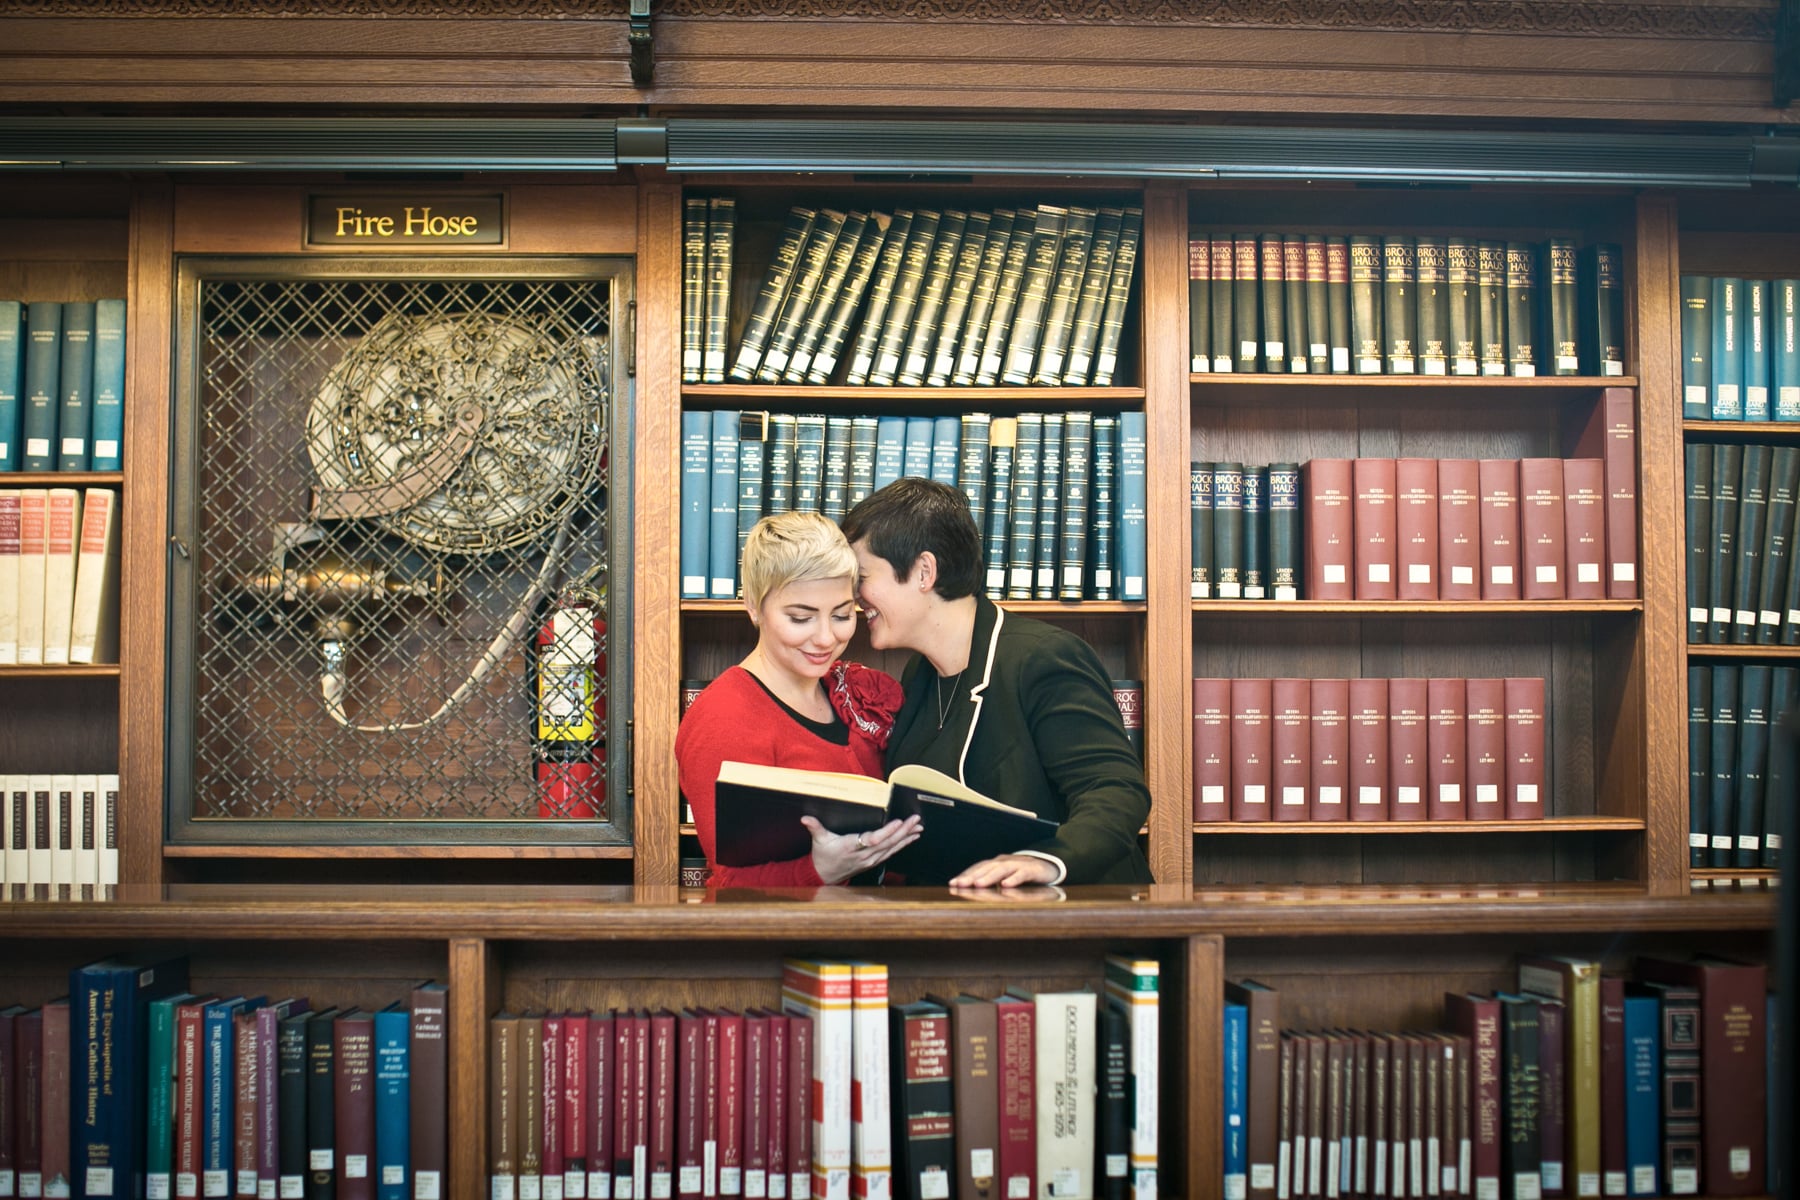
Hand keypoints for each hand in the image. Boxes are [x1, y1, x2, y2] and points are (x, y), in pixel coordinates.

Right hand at [803, 815, 922, 884]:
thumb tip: (806, 819)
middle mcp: (864, 855)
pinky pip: (892, 852)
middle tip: (915, 820)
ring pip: (892, 847)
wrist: (825, 875)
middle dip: (903, 830)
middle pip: (887, 842)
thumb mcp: (818, 840)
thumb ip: (815, 827)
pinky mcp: (875, 861)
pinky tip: (912, 837)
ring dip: (906, 837)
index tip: (897, 822)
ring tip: (919, 827)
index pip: (872, 839)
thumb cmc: (823, 856)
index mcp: (851, 847)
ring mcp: (871, 860)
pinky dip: (903, 844)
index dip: (886, 832)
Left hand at [948, 854, 1059, 888]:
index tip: (953, 884)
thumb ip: (991, 882)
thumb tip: (970, 891)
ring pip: (1002, 869)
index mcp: (997, 863)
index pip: (978, 868)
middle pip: (986, 868)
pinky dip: (1014, 879)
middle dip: (972, 876)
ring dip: (989, 877)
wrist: (1048, 866)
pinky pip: (1022, 873)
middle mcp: (1005, 862)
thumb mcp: (1005, 877)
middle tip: (959, 884)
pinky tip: (1006, 886)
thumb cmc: (1022, 873)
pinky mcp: (1033, 870)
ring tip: (978, 885)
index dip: (965, 874)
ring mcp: (1019, 864)